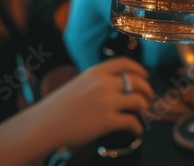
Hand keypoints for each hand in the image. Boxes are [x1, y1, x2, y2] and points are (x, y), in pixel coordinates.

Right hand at [37, 57, 153, 149]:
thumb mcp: (79, 82)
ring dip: (144, 108)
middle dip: (147, 91)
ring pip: (139, 101)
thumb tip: (118, 86)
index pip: (125, 63)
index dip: (139, 70)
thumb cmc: (59, 106)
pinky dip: (138, 127)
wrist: (45, 123)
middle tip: (148, 99)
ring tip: (142, 114)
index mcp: (96, 72)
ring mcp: (107, 102)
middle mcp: (104, 83)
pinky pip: (133, 122)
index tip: (145, 76)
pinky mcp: (107, 121)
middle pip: (138, 82)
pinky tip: (136, 130)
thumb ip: (98, 81)